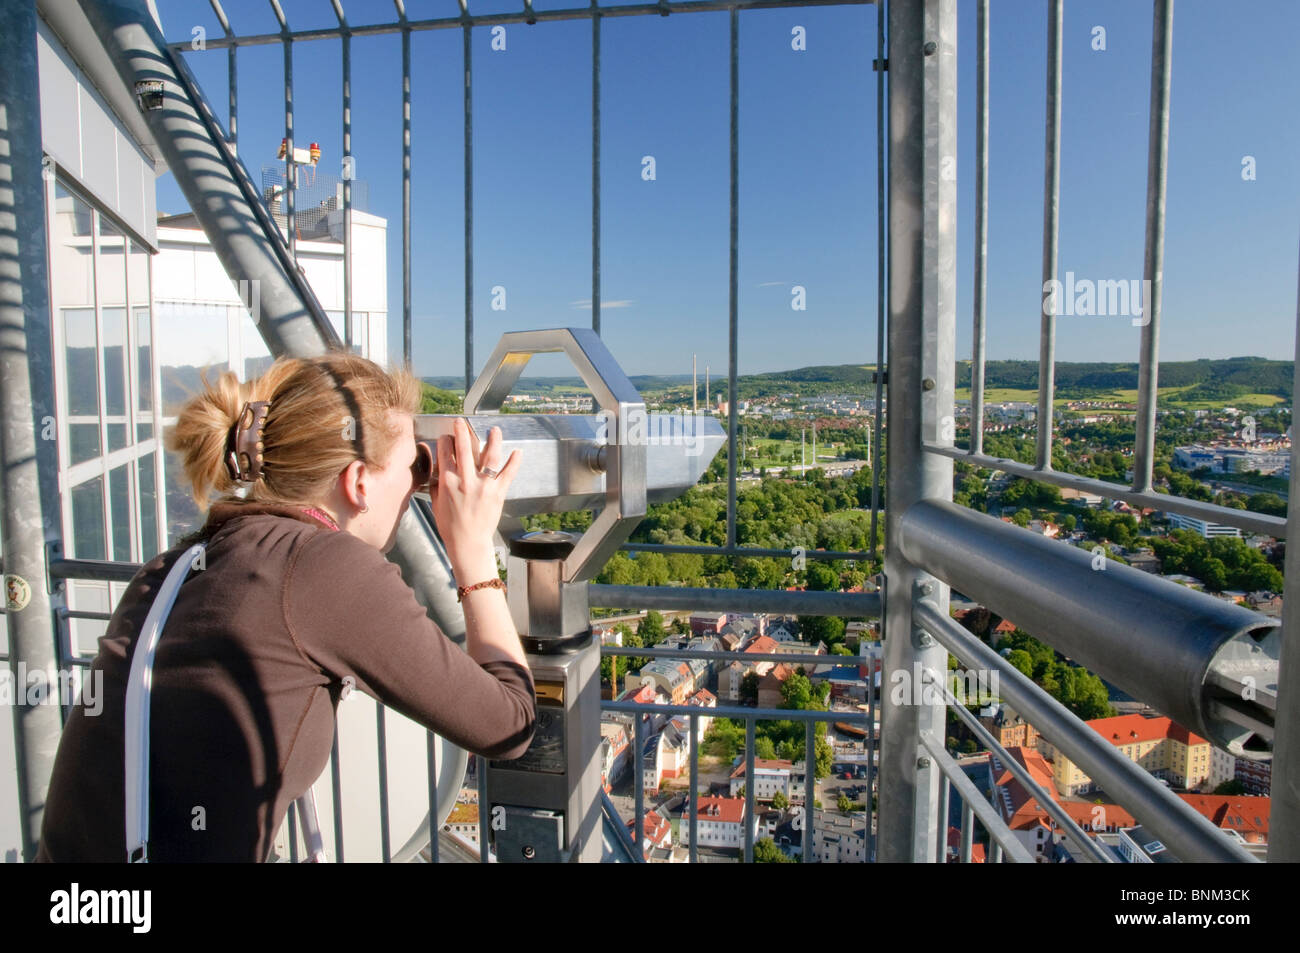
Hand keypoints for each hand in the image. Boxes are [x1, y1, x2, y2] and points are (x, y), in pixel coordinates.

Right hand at [429, 419, 521, 578]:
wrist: (468, 543)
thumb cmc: (451, 526)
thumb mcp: (436, 503)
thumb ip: (438, 484)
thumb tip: (439, 470)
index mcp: (448, 482)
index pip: (445, 453)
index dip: (445, 441)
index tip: (447, 436)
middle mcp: (466, 481)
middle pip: (464, 449)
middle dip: (462, 431)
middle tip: (461, 421)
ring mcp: (484, 486)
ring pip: (490, 457)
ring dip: (493, 441)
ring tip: (495, 430)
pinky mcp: (498, 493)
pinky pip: (508, 474)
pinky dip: (514, 462)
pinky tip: (517, 452)